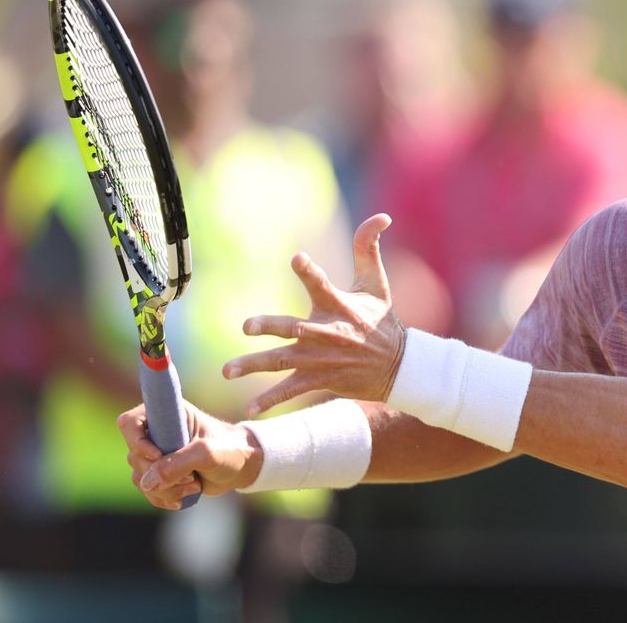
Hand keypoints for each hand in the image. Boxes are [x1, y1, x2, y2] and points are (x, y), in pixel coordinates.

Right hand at [117, 402, 260, 510]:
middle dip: (162, 473)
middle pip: (133, 456)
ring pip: (140, 477)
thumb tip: (146, 483)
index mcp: (166, 413)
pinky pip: (147, 490)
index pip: (129, 423)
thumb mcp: (207, 454)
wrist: (242, 467)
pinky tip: (184, 498)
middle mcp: (157, 431)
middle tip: (191, 476)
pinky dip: (164, 497)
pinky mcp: (161, 472)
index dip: (136, 442)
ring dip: (165, 488)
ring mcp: (157, 453)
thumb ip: (177, 464)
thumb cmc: (229, 450)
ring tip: (194, 485)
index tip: (158, 455)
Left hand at [222, 214, 405, 414]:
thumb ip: (368, 247)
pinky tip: (248, 410)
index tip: (297, 259)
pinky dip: (269, 401)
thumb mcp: (377, 283)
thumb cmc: (382, 321)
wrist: (398, 367)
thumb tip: (381, 216)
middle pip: (294, 328)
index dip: (309, 271)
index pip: (321, 283)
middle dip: (271, 327)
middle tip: (247, 327)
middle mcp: (326, 332)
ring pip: (282, 362)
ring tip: (228, 371)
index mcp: (338, 305)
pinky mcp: (320, 380)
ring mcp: (321, 359)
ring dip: (254, 366)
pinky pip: (290, 391)